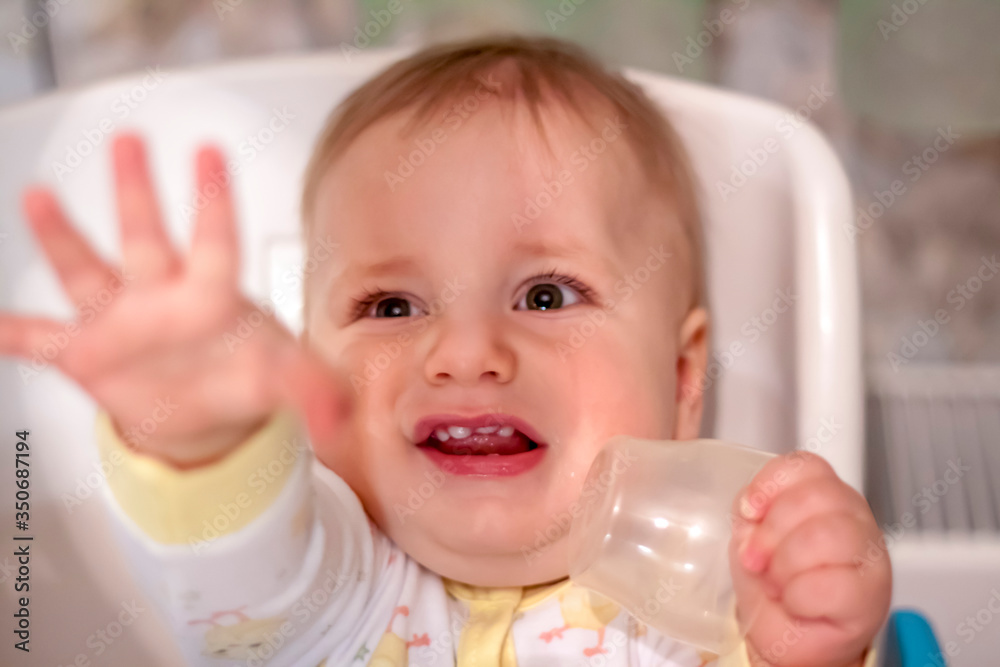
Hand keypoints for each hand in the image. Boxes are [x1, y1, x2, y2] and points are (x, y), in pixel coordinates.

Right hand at [0, 134, 346, 467]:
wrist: (205, 413)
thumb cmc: (244, 376)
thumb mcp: (285, 381)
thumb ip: (314, 392)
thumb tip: (337, 423)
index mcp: (213, 294)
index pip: (216, 240)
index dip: (213, 200)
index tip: (210, 152)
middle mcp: (162, 296)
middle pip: (146, 236)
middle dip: (137, 191)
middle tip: (129, 139)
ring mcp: (121, 320)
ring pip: (87, 271)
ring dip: (62, 238)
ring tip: (39, 197)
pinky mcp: (88, 354)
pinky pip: (42, 339)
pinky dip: (14, 332)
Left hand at [730, 452, 890, 666]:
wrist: (788, 633)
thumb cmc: (774, 580)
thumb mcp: (752, 534)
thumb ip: (751, 512)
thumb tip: (751, 510)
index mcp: (823, 493)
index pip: (806, 466)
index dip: (771, 484)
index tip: (749, 511)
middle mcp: (852, 516)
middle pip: (816, 496)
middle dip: (771, 531)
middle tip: (755, 558)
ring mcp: (868, 554)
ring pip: (826, 535)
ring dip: (785, 565)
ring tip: (775, 583)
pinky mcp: (871, 595)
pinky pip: (830, 584)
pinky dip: (799, 596)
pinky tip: (795, 602)